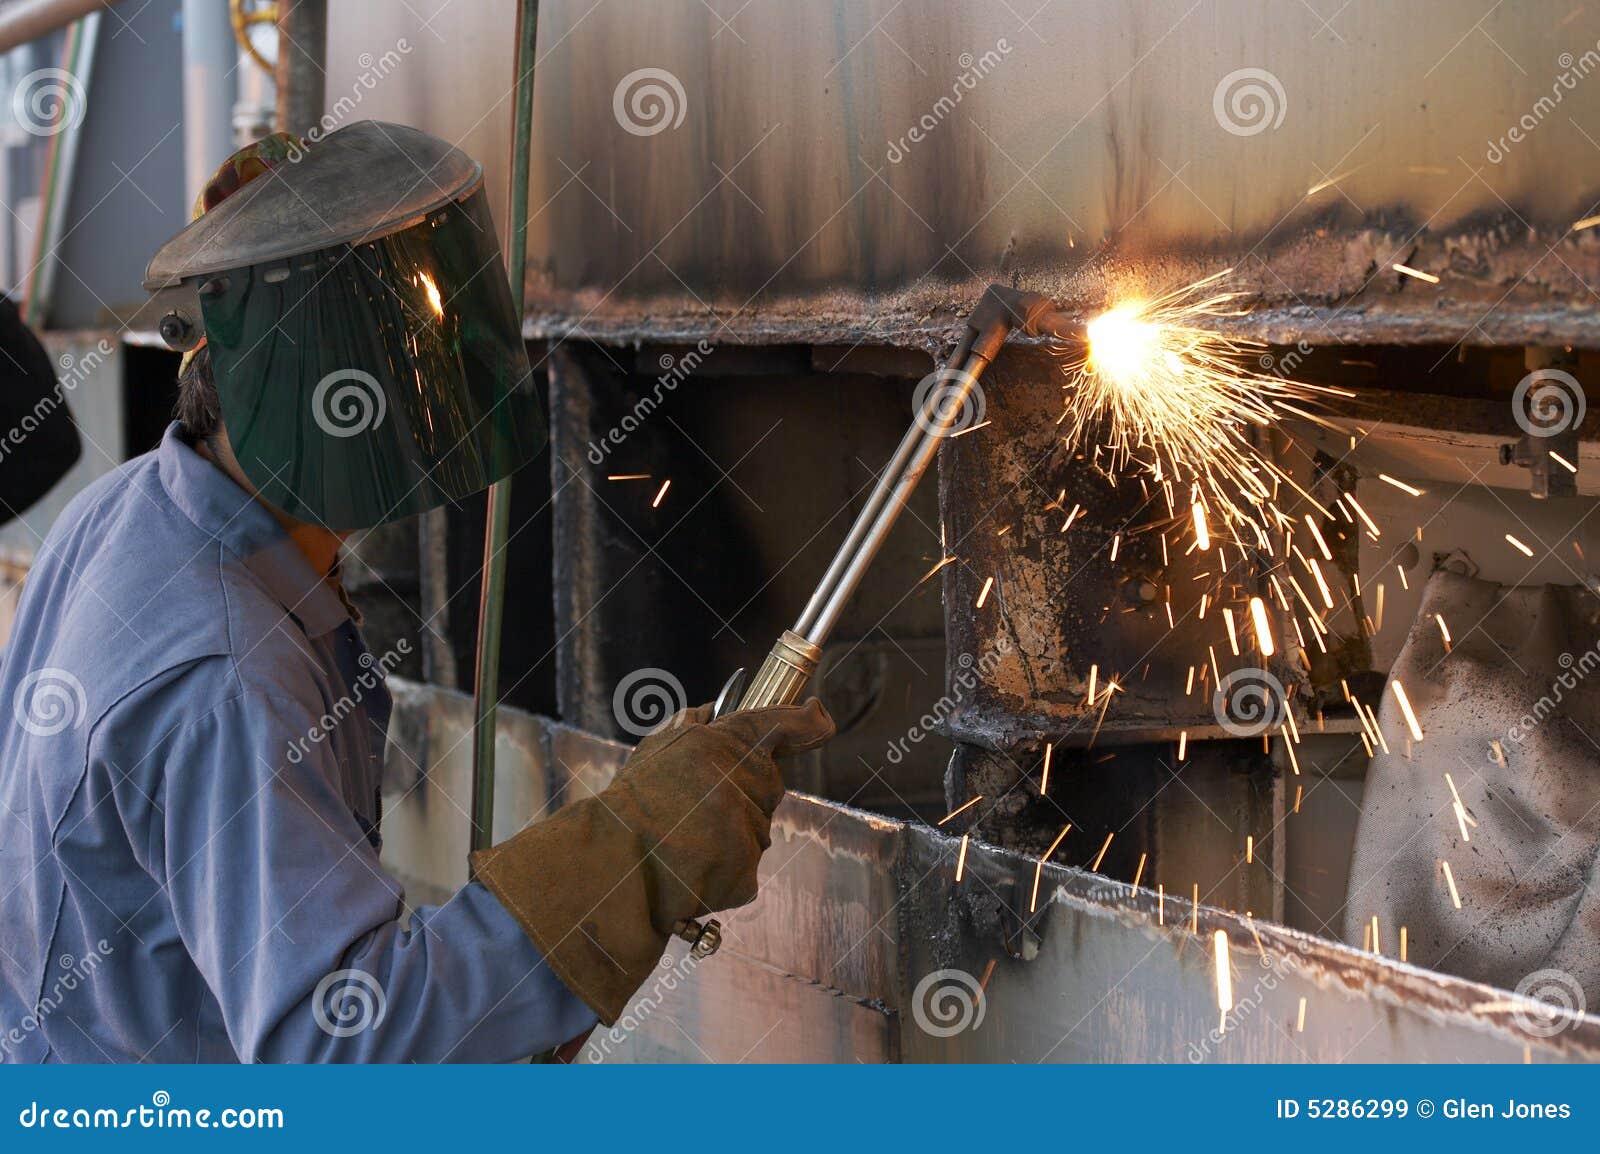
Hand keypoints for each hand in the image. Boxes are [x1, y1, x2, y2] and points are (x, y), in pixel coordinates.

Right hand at [470, 698, 833, 1023]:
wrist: (611, 868)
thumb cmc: (628, 808)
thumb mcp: (656, 749)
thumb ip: (692, 726)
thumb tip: (712, 712)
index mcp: (724, 743)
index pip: (782, 723)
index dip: (808, 721)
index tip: (819, 716)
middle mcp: (744, 782)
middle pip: (769, 784)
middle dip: (745, 792)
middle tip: (702, 804)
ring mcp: (749, 829)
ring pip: (756, 828)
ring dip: (731, 833)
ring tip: (687, 840)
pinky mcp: (747, 870)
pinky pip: (745, 866)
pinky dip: (724, 869)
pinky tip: (692, 866)